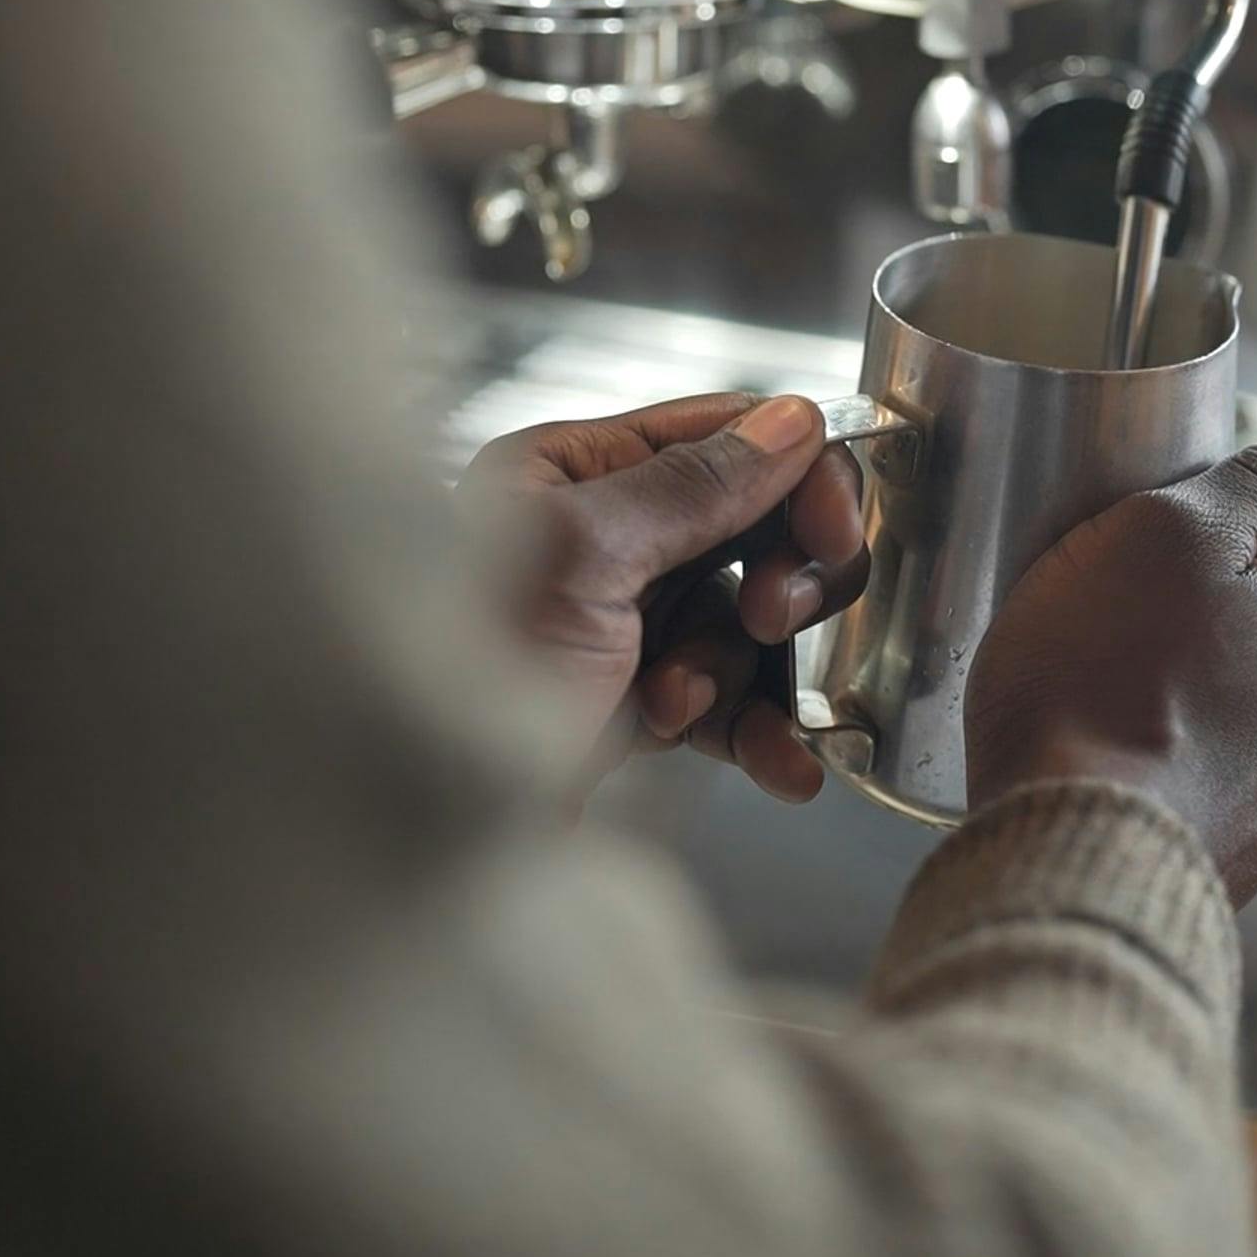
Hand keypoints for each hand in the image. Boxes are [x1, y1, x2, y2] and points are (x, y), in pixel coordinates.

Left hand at [472, 393, 868, 805]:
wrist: (427, 832)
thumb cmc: (464, 675)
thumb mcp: (584, 556)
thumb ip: (691, 486)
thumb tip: (788, 424)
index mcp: (572, 473)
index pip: (722, 437)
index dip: (797, 479)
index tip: (829, 535)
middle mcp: (601, 538)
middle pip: (753, 529)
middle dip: (778, 581)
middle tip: (771, 618)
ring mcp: (623, 622)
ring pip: (749, 623)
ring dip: (740, 671)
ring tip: (683, 707)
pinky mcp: (636, 702)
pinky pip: (730, 700)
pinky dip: (757, 731)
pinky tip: (781, 766)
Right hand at [966, 413, 1256, 905]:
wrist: (1067, 856)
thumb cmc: (1105, 689)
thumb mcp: (1172, 531)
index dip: (1204, 530)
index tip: (1141, 555)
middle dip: (1201, 612)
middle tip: (1111, 623)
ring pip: (1244, 698)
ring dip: (1187, 686)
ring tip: (1105, 693)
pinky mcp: (1253, 855)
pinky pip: (1215, 773)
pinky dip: (1174, 756)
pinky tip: (1116, 753)